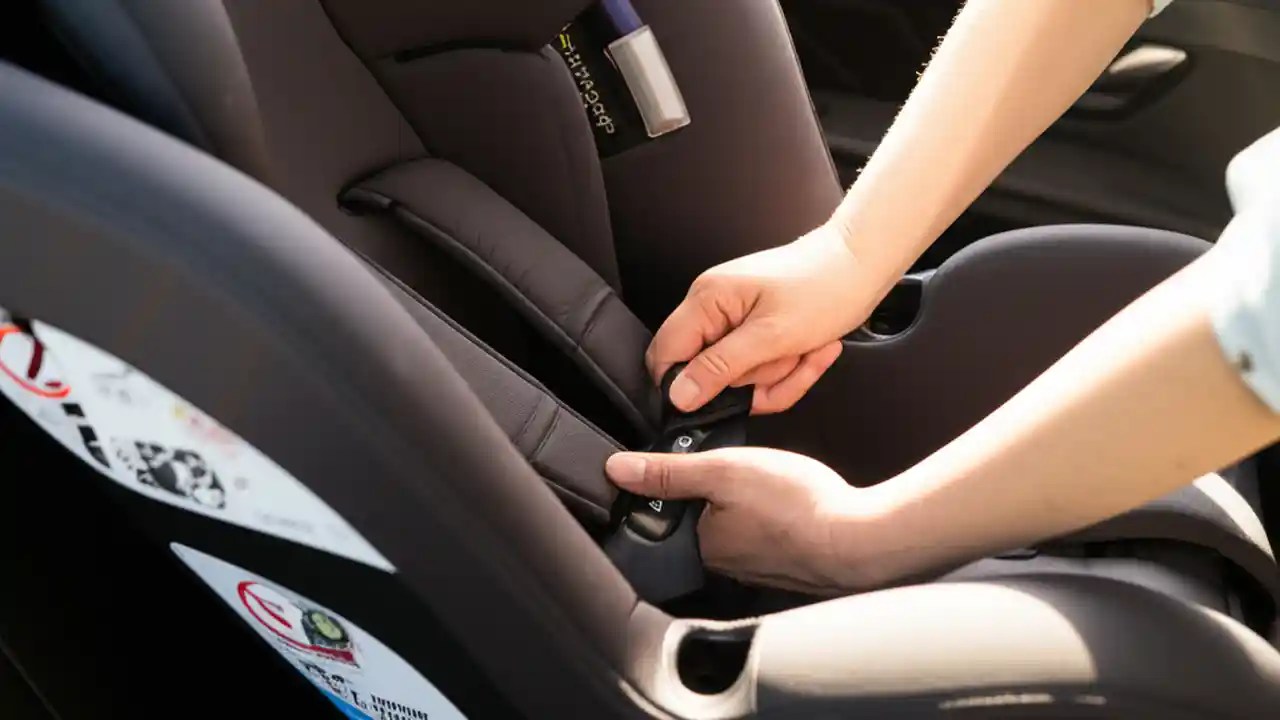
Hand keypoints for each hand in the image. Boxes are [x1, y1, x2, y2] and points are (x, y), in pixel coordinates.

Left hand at [606, 447, 879, 594]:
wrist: (861, 538)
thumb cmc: (798, 505)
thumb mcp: (724, 470)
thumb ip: (670, 470)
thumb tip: (618, 470)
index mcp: (700, 545)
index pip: (668, 511)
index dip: (677, 481)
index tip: (699, 462)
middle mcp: (723, 564)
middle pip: (701, 517)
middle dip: (714, 491)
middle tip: (742, 468)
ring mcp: (757, 568)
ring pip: (736, 525)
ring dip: (745, 503)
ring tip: (767, 482)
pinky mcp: (788, 563)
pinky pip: (767, 534)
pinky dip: (773, 516)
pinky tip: (788, 503)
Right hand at [648, 223, 878, 413]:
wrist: (861, 267)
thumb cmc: (824, 288)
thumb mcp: (771, 336)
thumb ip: (720, 367)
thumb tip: (679, 395)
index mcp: (706, 300)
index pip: (666, 354)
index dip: (687, 386)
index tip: (722, 398)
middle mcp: (714, 309)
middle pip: (708, 374)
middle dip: (753, 380)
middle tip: (785, 358)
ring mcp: (736, 323)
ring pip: (741, 380)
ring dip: (779, 375)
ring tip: (804, 349)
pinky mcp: (757, 334)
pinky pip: (762, 374)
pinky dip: (790, 371)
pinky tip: (811, 351)